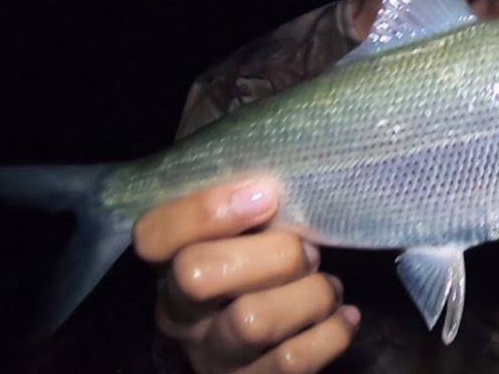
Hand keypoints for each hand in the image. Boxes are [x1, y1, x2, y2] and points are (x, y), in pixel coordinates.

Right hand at [133, 178, 360, 373]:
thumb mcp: (247, 226)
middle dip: (272, 253)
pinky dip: (330, 334)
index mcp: (168, 261)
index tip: (267, 193)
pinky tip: (344, 315)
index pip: (153, 234)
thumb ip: (252, 192)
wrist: (270, 341)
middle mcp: (179, 312)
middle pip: (199, 275)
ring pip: (250, 321)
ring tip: (327, 285)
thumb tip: (292, 146)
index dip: (206, 210)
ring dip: (308, 295)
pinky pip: (289, 364)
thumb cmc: (266, 259)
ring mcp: (211, 355)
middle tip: (307, 249)